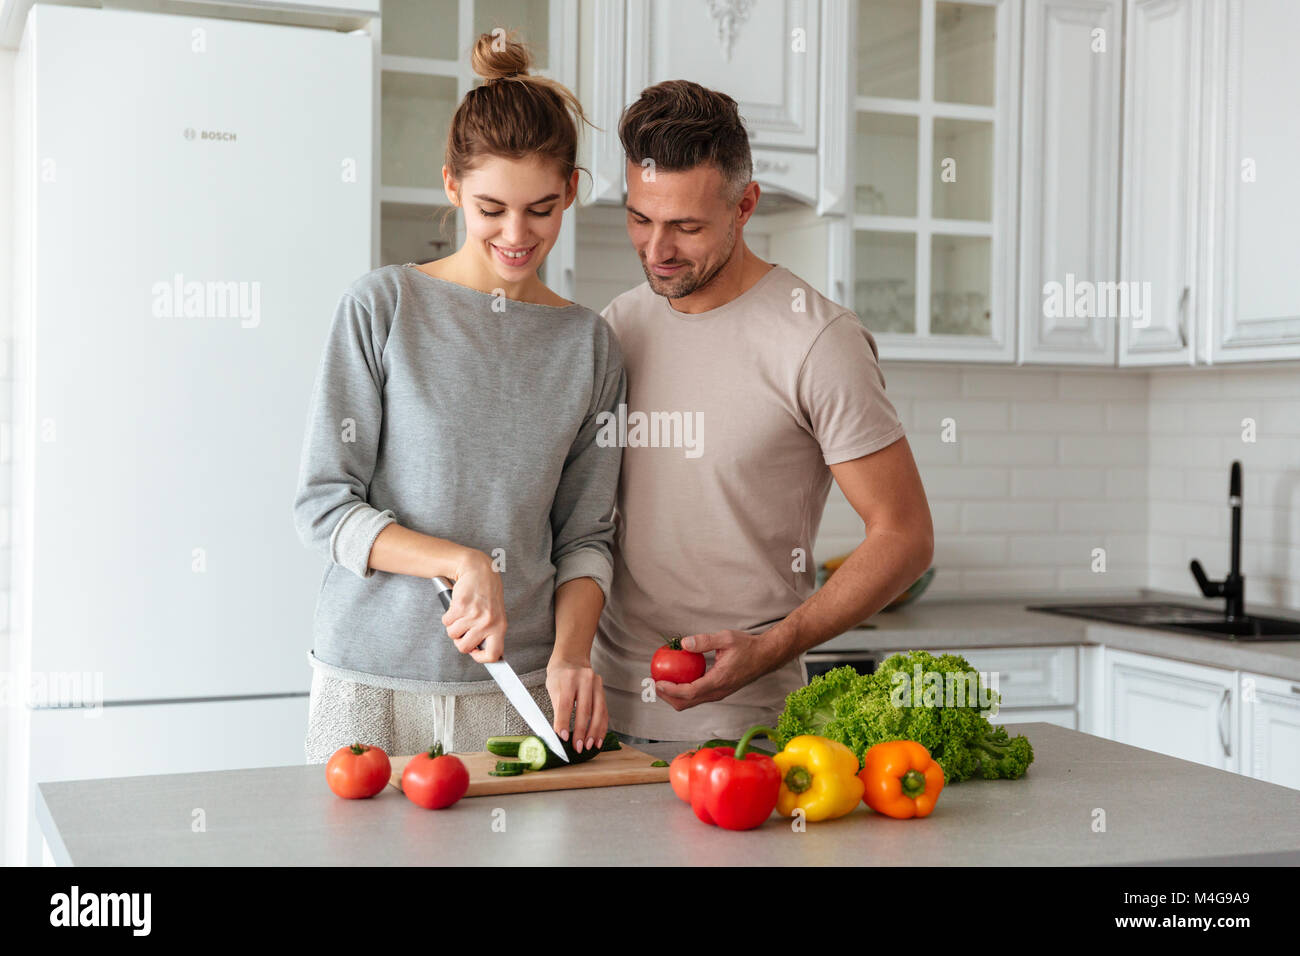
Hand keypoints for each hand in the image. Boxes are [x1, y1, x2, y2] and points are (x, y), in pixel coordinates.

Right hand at [441, 550, 505, 662]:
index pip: (494, 654)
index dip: (482, 659)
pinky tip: (456, 608)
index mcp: (500, 626)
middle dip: (460, 640)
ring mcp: (473, 615)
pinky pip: (446, 622)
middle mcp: (488, 622)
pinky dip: (447, 616)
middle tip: (464, 629)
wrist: (478, 570)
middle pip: (465, 648)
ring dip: (453, 627)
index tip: (475, 654)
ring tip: (462, 615)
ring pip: (453, 635)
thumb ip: (489, 632)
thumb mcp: (495, 614)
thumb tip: (479, 651)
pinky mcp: (460, 607)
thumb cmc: (486, 592)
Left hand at [546, 656, 608, 753]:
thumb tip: (559, 734)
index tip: (563, 738)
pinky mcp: (603, 690)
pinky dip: (602, 727)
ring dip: (594, 732)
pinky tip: (598, 739)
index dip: (564, 722)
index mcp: (568, 678)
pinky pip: (604, 711)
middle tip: (578, 747)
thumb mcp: (553, 689)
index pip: (566, 703)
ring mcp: (596, 684)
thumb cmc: (559, 676)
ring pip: (598, 711)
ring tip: (590, 746)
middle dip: (582, 731)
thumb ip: (557, 710)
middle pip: (585, 709)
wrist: (572, 659)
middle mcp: (585, 679)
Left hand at [654, 629, 777, 710]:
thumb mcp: (726, 638)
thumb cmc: (747, 646)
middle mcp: (717, 692)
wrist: (765, 657)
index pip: (690, 692)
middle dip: (667, 696)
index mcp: (719, 681)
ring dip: (674, 696)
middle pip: (686, 703)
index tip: (657, 683)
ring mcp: (718, 694)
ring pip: (690, 703)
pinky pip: (696, 697)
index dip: (671, 690)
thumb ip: (704, 641)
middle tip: (653, 683)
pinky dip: (683, 692)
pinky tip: (676, 679)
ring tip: (661, 682)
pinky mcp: (718, 692)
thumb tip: (683, 643)